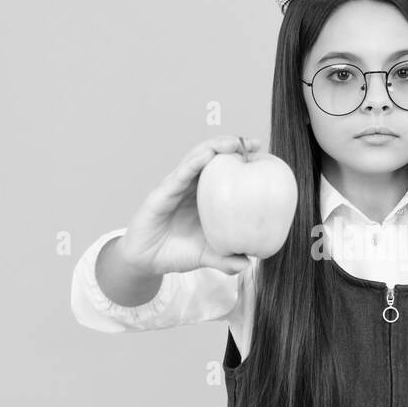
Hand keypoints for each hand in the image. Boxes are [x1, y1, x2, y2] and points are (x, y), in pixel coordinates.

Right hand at [117, 135, 264, 277]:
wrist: (146, 261)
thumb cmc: (176, 252)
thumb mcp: (207, 256)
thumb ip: (226, 260)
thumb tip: (248, 263)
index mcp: (204, 196)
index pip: (224, 170)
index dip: (241, 158)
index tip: (261, 152)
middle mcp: (191, 186)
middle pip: (211, 157)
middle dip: (232, 145)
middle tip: (253, 143)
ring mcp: (176, 187)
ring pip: (196, 158)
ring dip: (214, 147)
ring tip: (233, 143)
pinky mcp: (162, 193)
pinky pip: (180, 175)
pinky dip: (194, 163)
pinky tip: (207, 156)